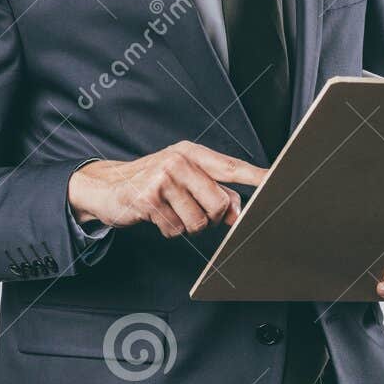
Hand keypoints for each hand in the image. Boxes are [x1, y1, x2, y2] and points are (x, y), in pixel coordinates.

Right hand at [69, 143, 266, 238]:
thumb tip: (237, 213)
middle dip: (210, 217)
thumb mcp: (185, 182)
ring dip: (187, 226)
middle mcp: (178, 160)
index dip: (255, 176)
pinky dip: (168, 230)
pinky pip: (175, 229)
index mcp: (192, 153)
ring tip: (171, 212)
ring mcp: (162, 178)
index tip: (275, 180)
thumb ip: (215, 193)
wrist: (108, 187)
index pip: (231, 167)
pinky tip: (157, 216)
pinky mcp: (147, 199)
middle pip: (218, 203)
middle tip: (192, 211)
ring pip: (198, 221)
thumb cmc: (154, 184)